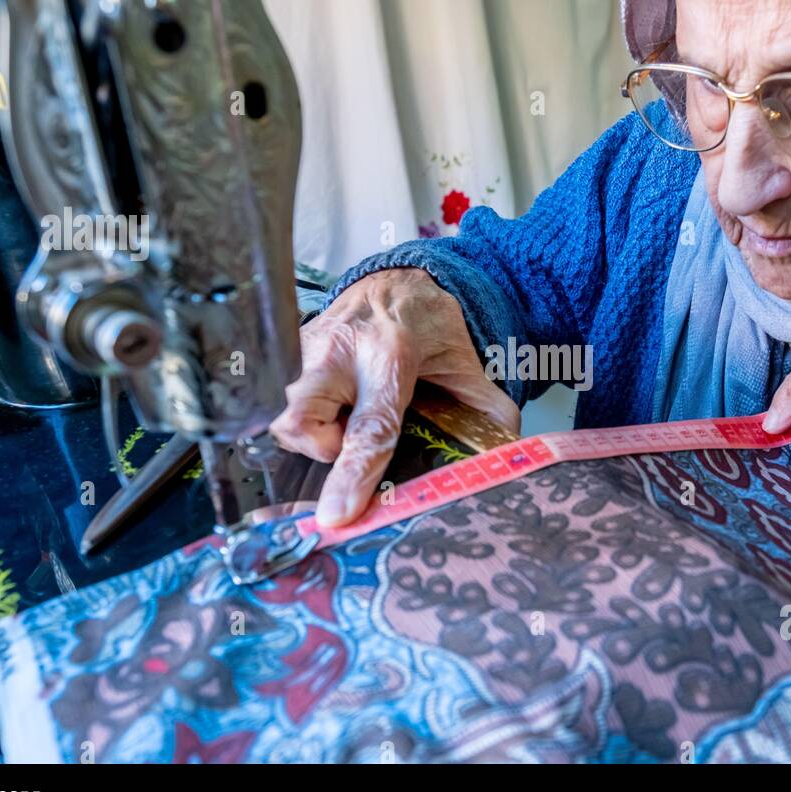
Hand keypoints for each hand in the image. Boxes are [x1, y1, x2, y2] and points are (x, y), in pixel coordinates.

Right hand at [270, 268, 519, 525]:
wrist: (397, 278)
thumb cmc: (429, 322)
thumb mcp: (466, 362)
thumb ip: (484, 408)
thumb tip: (503, 454)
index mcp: (391, 355)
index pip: (370, 427)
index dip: (353, 474)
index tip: (337, 514)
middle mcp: (340, 350)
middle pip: (300, 420)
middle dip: (318, 449)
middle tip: (349, 442)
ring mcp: (308, 349)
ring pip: (288, 414)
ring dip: (319, 432)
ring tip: (352, 417)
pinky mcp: (290, 352)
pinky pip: (286, 401)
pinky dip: (312, 416)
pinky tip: (340, 404)